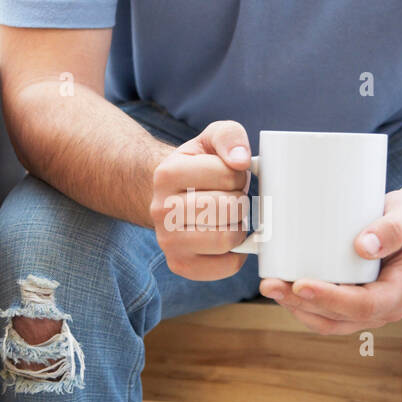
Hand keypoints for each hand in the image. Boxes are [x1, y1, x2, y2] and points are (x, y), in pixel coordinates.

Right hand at [150, 120, 252, 280]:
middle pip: (228, 208)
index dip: (239, 176)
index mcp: (167, 173)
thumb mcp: (210, 139)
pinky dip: (238, 253)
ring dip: (239, 228)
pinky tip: (226, 238)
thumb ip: (229, 136)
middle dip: (241, 202)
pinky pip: (227, 265)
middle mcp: (161, 209)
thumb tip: (240, 160)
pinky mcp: (180, 265)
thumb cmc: (199, 167)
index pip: (228, 175)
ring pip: (226, 239)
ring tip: (229, 219)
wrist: (172, 197)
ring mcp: (167, 241)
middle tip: (232, 199)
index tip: (229, 177)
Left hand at [259, 183, 401, 333]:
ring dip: (295, 307)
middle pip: (337, 318)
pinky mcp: (349, 302)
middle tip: (270, 285)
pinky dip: (300, 303)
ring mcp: (364, 310)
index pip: (363, 306)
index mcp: (399, 293)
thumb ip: (391, 230)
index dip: (330, 299)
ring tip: (269, 285)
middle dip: (301, 304)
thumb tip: (363, 247)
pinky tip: (280, 286)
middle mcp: (382, 309)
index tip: (300, 284)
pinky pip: (322, 312)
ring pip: (325, 320)